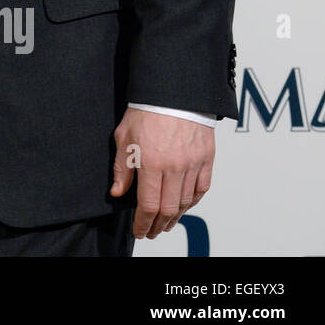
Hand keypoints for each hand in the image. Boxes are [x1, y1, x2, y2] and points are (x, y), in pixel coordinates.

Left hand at [111, 107, 214, 239]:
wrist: (173, 93)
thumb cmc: (145, 111)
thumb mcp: (123, 137)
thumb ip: (121, 168)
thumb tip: (118, 193)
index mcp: (151, 162)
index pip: (149, 204)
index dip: (142, 222)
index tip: (138, 230)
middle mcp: (175, 167)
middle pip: (169, 208)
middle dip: (158, 225)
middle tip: (151, 232)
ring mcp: (193, 164)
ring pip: (186, 202)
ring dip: (175, 217)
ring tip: (165, 224)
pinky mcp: (206, 159)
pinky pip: (202, 189)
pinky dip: (192, 201)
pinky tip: (183, 206)